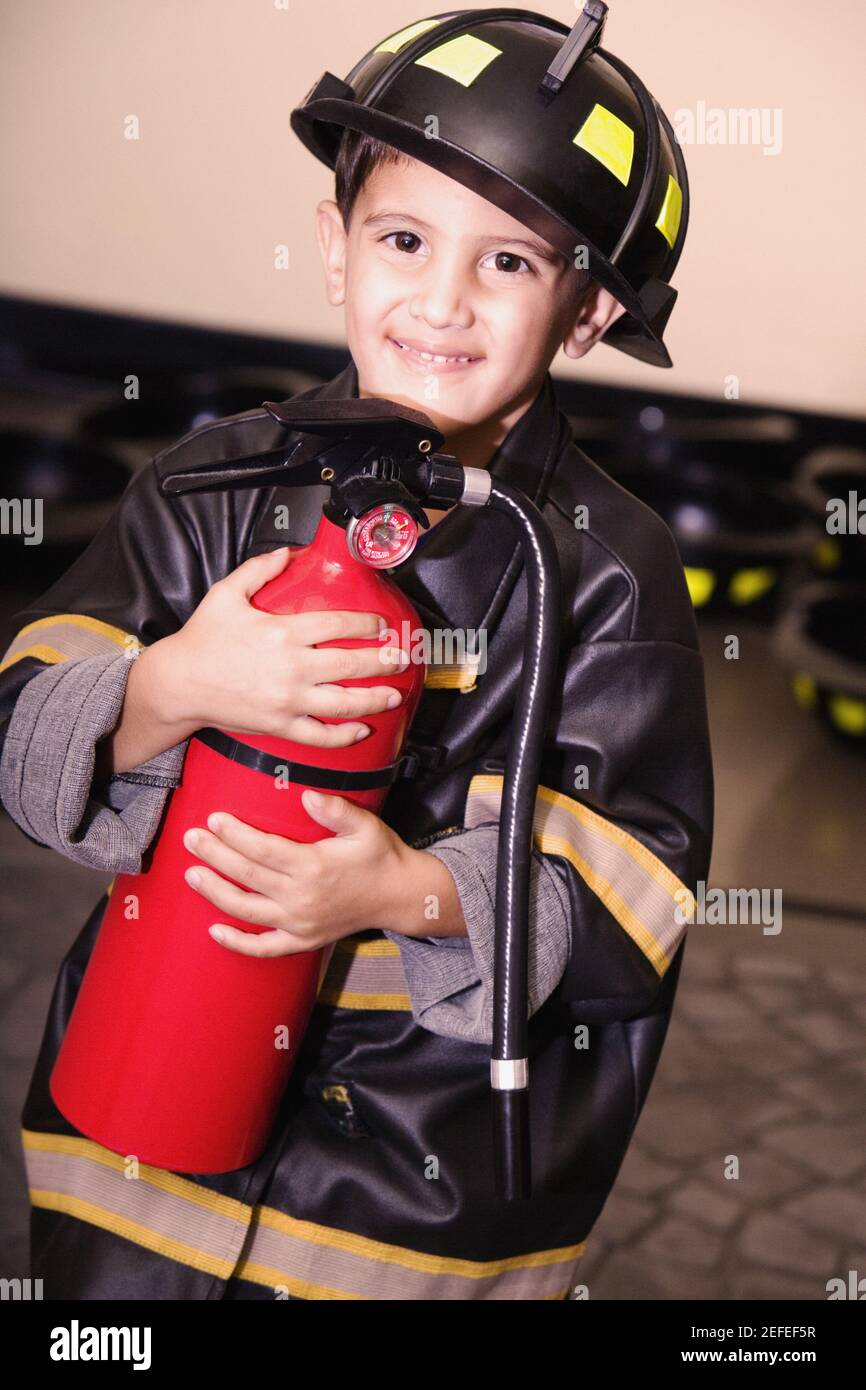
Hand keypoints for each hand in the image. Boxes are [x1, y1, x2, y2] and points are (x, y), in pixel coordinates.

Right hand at [155, 547, 408, 748]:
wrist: (179, 684)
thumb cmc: (202, 639)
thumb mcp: (226, 595)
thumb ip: (258, 570)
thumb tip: (287, 552)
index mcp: (283, 632)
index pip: (339, 624)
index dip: (368, 622)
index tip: (383, 623)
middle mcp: (291, 667)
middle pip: (352, 663)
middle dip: (385, 660)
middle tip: (404, 657)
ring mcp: (287, 700)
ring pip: (344, 702)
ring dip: (375, 698)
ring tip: (395, 693)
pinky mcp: (279, 725)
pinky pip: (319, 735)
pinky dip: (344, 735)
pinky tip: (361, 730)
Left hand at [181, 790, 414, 956]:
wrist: (400, 896)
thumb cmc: (380, 856)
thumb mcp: (365, 826)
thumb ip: (336, 810)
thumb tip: (307, 795)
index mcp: (314, 867)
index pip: (263, 849)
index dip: (234, 834)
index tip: (213, 819)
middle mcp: (302, 898)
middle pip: (247, 875)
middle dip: (215, 855)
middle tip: (190, 838)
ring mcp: (300, 924)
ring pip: (246, 910)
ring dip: (215, 892)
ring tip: (192, 874)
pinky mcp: (303, 941)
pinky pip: (264, 948)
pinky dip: (238, 943)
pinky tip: (214, 931)